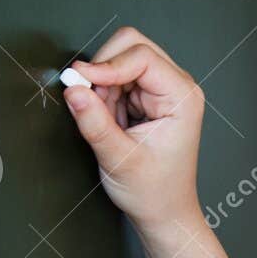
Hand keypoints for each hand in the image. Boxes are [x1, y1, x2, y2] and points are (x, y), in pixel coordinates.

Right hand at [61, 26, 204, 235]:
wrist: (164, 211)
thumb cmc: (154, 191)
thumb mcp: (120, 160)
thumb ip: (95, 123)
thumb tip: (74, 89)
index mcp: (183, 97)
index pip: (142, 57)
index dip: (107, 64)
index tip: (79, 80)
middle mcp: (176, 86)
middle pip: (132, 46)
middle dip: (104, 70)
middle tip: (93, 103)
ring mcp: (162, 89)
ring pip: (119, 59)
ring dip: (103, 85)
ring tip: (109, 123)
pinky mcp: (146, 95)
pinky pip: (116, 78)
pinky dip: (104, 94)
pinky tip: (113, 122)